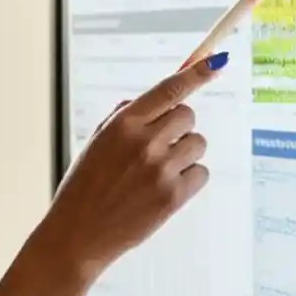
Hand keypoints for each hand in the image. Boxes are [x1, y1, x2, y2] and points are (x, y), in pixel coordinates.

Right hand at [38, 52, 226, 283]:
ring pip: (198, 144)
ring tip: (158, 171)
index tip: (217, 61)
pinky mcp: (173, 196)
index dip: (196, 73)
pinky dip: (189, 179)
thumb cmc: (84, 186)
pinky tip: (164, 189)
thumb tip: (154, 99)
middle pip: (188, 116)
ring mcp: (161, 169)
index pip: (168, 90)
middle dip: (179, 126)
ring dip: (185, 153)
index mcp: (123, 124)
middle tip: (161, 144)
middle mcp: (144, 142)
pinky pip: (201, 173)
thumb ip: (124, 118)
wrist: (78, 233)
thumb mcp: (96, 143)